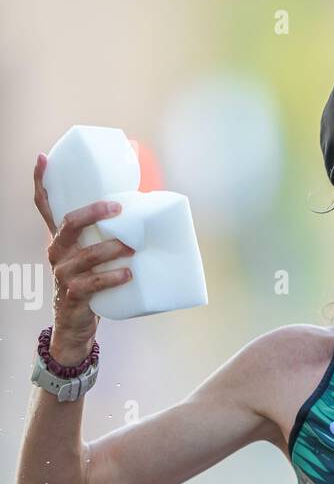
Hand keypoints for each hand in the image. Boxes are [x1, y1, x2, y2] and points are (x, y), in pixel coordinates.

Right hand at [34, 152, 135, 358]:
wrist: (75, 325)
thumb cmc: (89, 284)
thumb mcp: (90, 258)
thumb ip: (103, 238)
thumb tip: (142, 213)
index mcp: (60, 238)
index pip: (44, 205)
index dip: (41, 182)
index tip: (42, 158)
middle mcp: (57, 251)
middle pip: (69, 223)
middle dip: (93, 212)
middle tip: (118, 209)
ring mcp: (63, 273)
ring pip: (86, 254)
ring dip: (112, 249)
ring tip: (133, 248)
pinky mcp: (73, 294)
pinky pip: (93, 283)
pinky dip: (113, 277)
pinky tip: (127, 275)